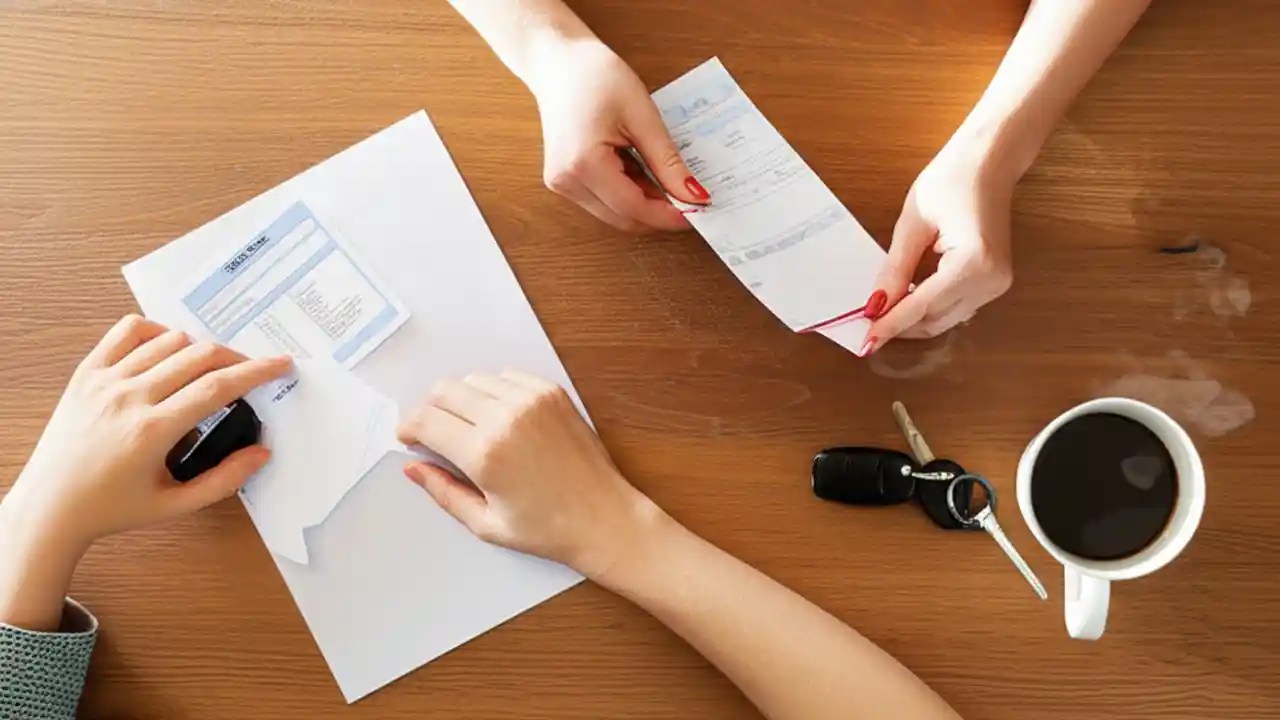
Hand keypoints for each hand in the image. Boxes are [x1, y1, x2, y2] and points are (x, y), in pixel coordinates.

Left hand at [2, 315, 291, 549]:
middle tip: (251, 370)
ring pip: (170, 340)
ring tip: (209, 369)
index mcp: (151, 431)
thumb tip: (260, 453)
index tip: (280, 364)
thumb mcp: (174, 506)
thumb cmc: (111, 508)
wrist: (49, 506)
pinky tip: (167, 350)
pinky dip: (156, 332)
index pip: (217, 387)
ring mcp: (105, 381)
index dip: (256, 371)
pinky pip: (127, 331)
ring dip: (199, 349)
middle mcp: (128, 398)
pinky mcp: (87, 372)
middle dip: (237, 358)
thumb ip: (224, 481)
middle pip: (200, 356)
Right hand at [396, 370, 659, 578]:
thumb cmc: (548, 529)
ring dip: (462, 399)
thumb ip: (443, 491)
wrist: (605, 518)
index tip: (408, 437)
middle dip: (431, 410)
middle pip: (444, 391)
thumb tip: (412, 468)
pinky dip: (495, 391)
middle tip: (436, 433)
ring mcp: (531, 400)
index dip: (408, 427)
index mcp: (484, 454)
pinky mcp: (552, 393)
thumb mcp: (485, 523)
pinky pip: (507, 377)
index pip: (425, 420)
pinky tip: (500, 417)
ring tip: (470, 427)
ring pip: (474, 380)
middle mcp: (506, 418)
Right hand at [532, 39, 709, 230]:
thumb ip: (668, 162)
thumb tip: (693, 195)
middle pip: (623, 218)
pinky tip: (643, 173)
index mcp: (584, 164)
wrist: (558, 60)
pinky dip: (628, 193)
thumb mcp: (642, 116)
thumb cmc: (595, 76)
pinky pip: (603, 200)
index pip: (633, 209)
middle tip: (690, 199)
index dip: (669, 216)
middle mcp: (567, 181)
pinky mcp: (564, 179)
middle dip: (658, 214)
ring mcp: (562, 182)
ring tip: (667, 179)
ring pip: (614, 213)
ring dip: (644, 204)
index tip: (698, 210)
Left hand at [863, 143, 1016, 353]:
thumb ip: (895, 269)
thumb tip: (875, 305)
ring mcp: (998, 283)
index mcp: (973, 262)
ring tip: (882, 313)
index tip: (865, 340)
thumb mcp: (913, 224)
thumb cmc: (953, 179)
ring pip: (947, 319)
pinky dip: (931, 308)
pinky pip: (958, 307)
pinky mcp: (996, 281)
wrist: (991, 160)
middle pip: (936, 320)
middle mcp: (991, 280)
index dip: (891, 324)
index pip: (922, 306)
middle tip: (866, 327)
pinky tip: (907, 300)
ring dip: (915, 320)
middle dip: (901, 326)